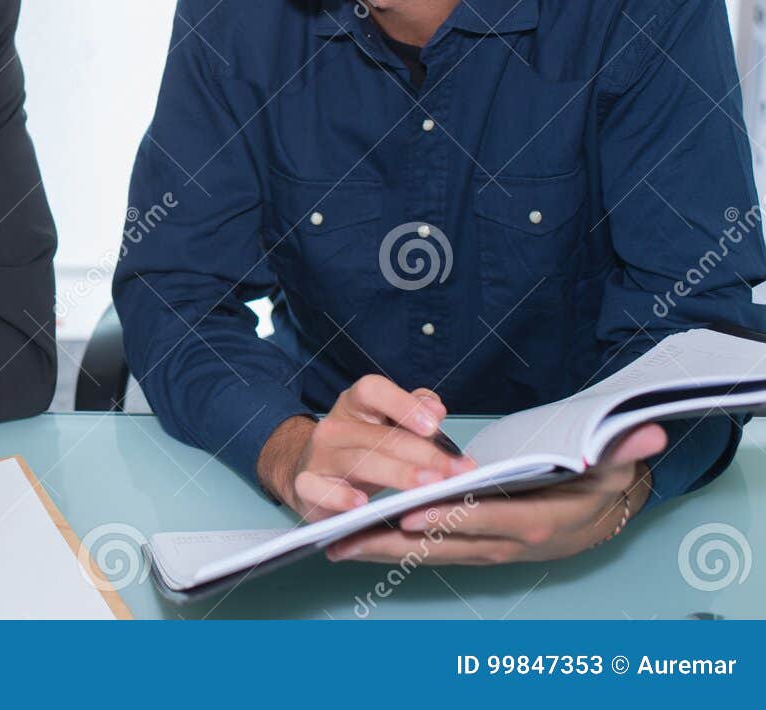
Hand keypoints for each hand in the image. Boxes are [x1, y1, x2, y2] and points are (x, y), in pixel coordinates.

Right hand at [258, 375, 475, 520]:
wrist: (311, 473)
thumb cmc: (362, 449)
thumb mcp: (387, 425)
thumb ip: (415, 412)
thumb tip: (436, 408)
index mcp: (355, 404)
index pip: (373, 390)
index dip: (402, 404)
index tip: (433, 425)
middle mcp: (335, 426)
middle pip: (377, 435)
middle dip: (421, 453)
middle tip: (453, 470)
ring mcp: (319, 456)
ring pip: (359, 462)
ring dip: (397, 473)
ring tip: (428, 485)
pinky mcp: (306, 485)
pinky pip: (318, 488)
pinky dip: (339, 496)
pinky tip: (361, 503)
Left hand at [325, 423, 663, 564]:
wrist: (608, 513)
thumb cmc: (603, 480)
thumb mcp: (616, 461)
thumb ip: (622, 448)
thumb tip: (646, 431)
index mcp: (538, 520)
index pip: (489, 520)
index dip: (451, 520)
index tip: (411, 517)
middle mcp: (509, 543)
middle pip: (446, 544)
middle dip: (395, 544)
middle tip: (346, 538)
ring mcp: (491, 549)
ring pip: (430, 552)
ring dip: (384, 549)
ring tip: (336, 543)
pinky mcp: (478, 548)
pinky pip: (430, 549)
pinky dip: (396, 548)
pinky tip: (359, 541)